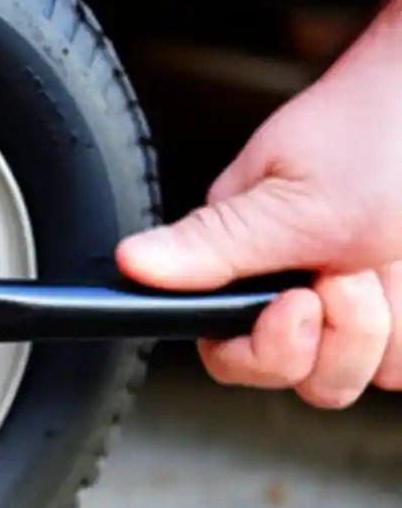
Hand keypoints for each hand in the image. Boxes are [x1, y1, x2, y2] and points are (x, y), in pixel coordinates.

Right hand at [117, 15, 401, 409]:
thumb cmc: (377, 131)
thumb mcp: (293, 199)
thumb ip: (212, 244)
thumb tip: (130, 261)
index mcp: (243, 261)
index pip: (228, 352)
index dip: (263, 350)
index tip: (297, 305)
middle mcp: (294, 288)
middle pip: (303, 376)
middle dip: (336, 335)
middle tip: (348, 273)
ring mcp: (356, 303)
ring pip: (365, 371)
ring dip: (389, 319)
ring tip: (388, 258)